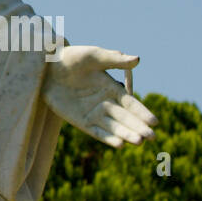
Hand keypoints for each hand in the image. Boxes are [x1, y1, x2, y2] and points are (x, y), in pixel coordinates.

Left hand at [41, 45, 156, 146]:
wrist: (46, 67)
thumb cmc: (72, 57)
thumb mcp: (94, 56)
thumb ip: (115, 59)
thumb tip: (137, 59)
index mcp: (112, 88)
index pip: (131, 104)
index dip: (143, 113)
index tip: (155, 122)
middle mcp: (106, 103)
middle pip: (126, 118)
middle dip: (139, 127)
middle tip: (151, 137)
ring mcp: (93, 113)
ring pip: (114, 127)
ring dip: (127, 134)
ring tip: (138, 142)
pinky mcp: (81, 121)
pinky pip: (97, 132)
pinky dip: (108, 138)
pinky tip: (120, 145)